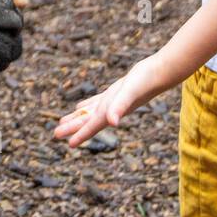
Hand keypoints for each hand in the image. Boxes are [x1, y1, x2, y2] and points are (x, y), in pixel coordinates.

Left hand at [53, 56, 173, 147]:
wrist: (161, 72)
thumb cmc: (145, 82)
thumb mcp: (128, 92)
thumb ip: (120, 107)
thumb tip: (112, 122)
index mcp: (111, 111)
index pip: (92, 126)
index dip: (80, 135)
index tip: (68, 144)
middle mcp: (111, 109)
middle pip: (88, 121)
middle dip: (73, 127)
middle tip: (56, 135)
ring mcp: (113, 101)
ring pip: (90, 113)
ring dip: (78, 119)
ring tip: (63, 123)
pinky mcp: (116, 92)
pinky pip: (97, 102)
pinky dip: (87, 106)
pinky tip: (80, 107)